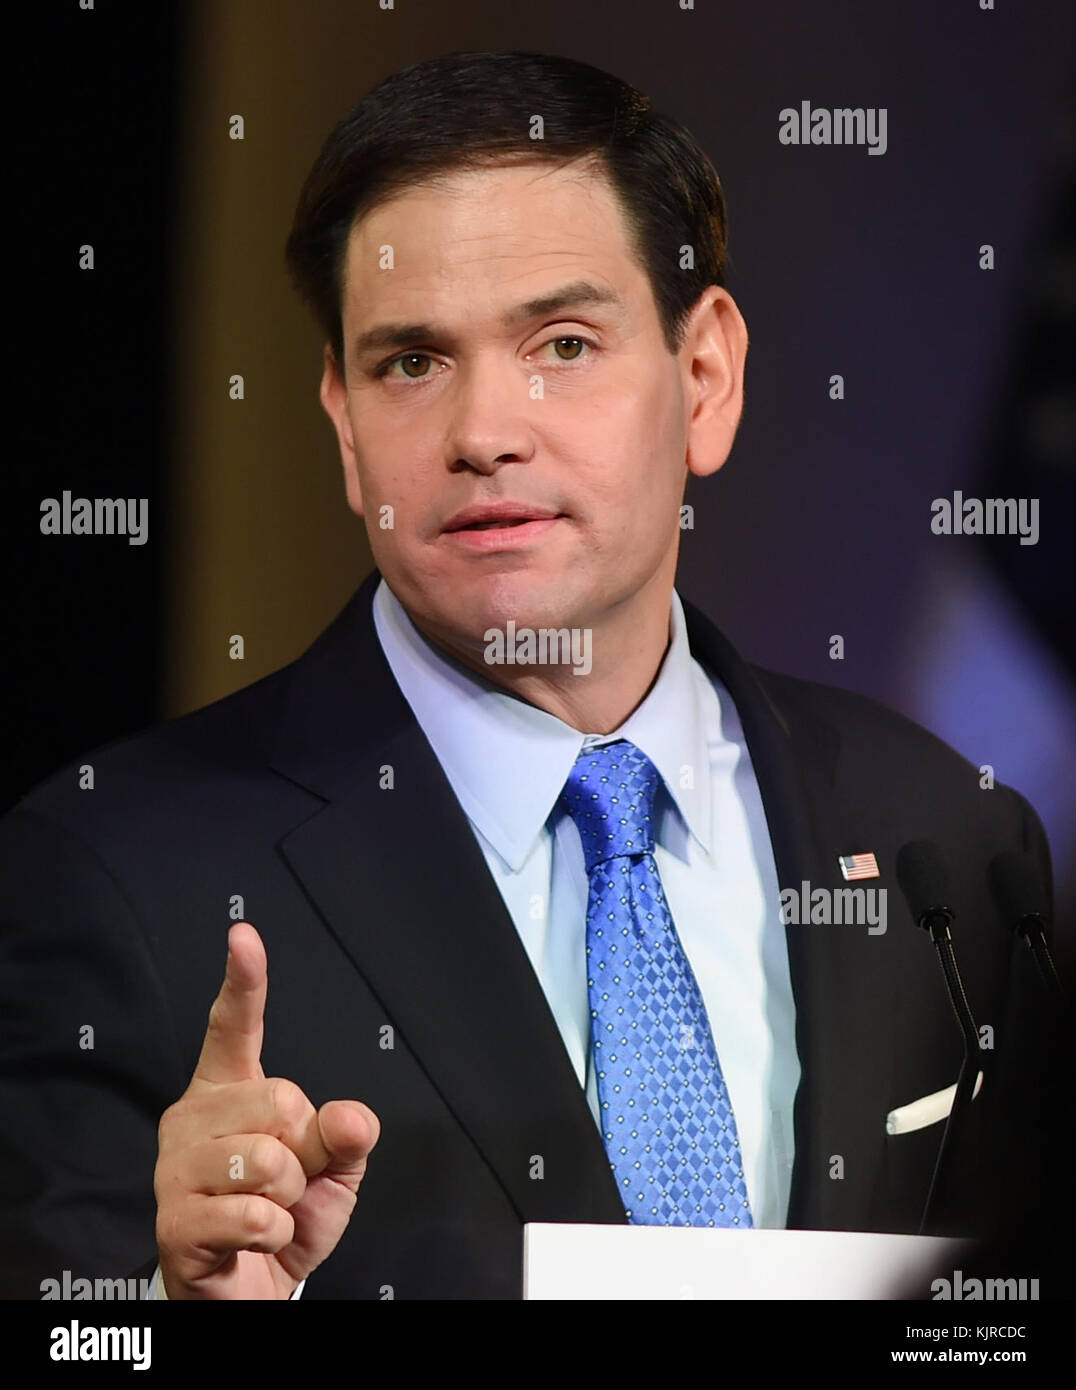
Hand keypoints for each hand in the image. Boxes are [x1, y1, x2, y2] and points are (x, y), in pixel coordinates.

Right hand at [154, 921, 378, 1297]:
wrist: (253, 1292)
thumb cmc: (287, 1219)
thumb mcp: (333, 1171)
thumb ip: (346, 1134)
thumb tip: (349, 1116)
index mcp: (229, 1092)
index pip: (233, 1027)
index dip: (243, 981)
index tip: (243, 936)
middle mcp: (192, 1119)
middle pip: (280, 1101)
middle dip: (304, 1151)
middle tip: (286, 1182)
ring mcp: (175, 1169)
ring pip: (268, 1161)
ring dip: (289, 1197)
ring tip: (267, 1211)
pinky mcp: (174, 1221)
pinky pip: (255, 1213)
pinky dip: (273, 1233)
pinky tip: (252, 1240)